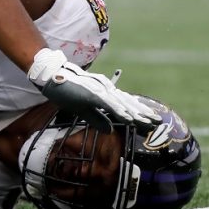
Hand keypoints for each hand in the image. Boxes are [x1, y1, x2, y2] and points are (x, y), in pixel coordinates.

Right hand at [27, 48, 160, 131]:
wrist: (50, 77)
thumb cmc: (65, 91)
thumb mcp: (83, 110)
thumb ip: (97, 119)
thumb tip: (110, 130)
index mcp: (103, 94)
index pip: (124, 105)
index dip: (138, 113)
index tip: (150, 122)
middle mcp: (105, 90)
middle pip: (127, 104)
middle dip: (143, 114)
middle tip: (158, 122)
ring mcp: (99, 91)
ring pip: (122, 104)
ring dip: (136, 114)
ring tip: (149, 122)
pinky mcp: (92, 93)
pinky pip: (109, 104)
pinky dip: (121, 111)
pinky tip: (130, 119)